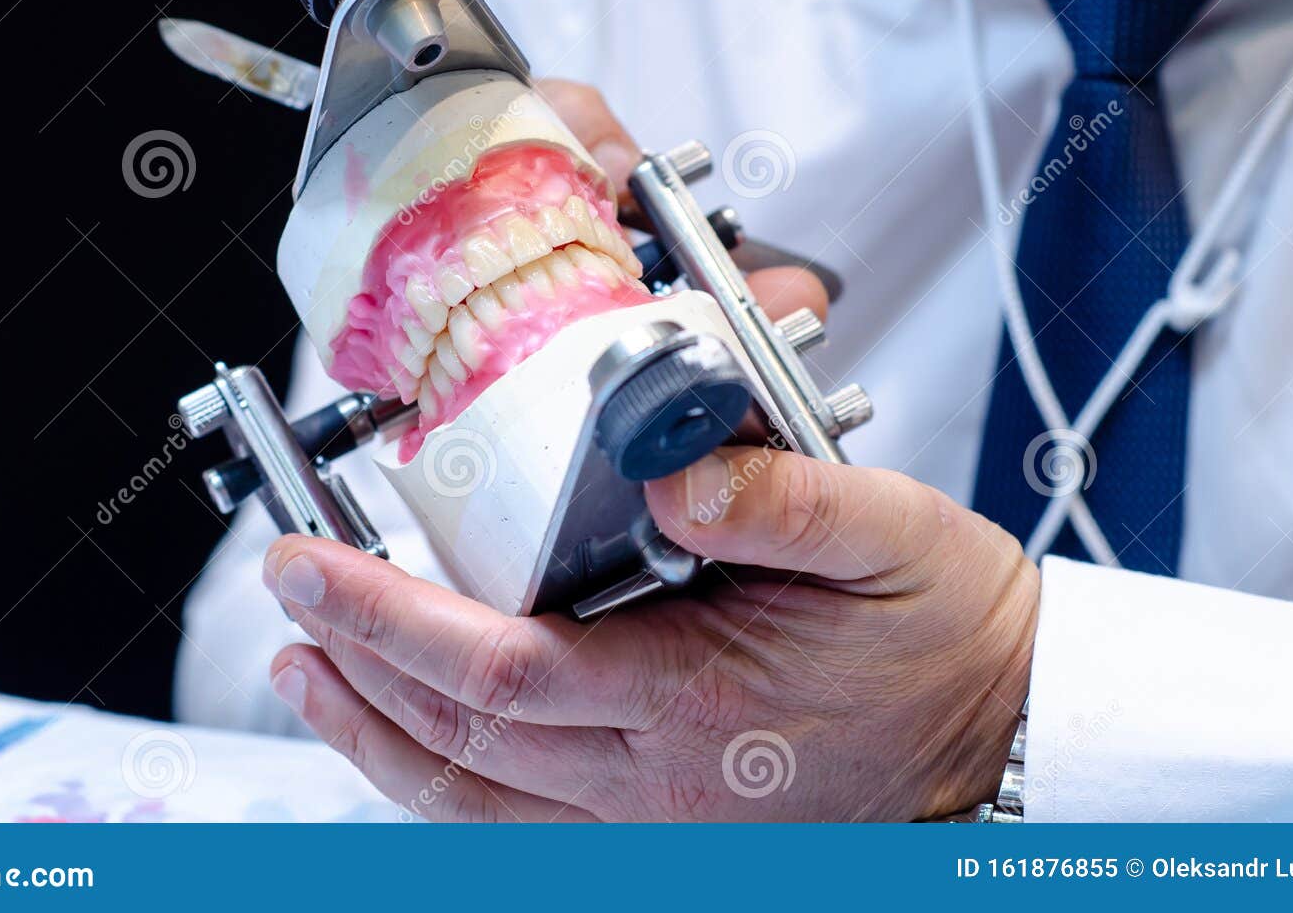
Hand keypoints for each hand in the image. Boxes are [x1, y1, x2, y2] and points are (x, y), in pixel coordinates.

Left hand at [260, 79, 1034, 820]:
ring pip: (474, 799)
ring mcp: (656, 818)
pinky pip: (524, 825)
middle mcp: (658, 778)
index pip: (497, 668)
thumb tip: (669, 464)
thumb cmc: (949, 638)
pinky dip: (448, 784)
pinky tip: (413, 742)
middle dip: (354, 668)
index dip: (385, 618)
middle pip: (460, 740)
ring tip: (311, 675)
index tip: (310, 564)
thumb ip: (780, 498)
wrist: (1005, 734)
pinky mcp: (665, 827)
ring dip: (376, 738)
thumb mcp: (894, 537)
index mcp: (696, 697)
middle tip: (287, 599)